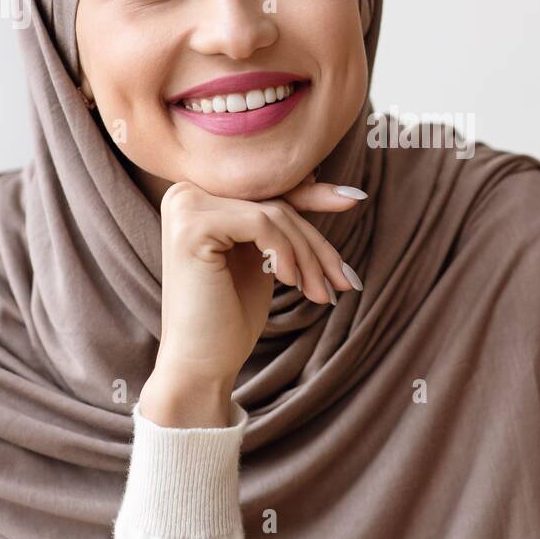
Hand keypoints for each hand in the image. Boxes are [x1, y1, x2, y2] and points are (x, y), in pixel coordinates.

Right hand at [140, 171, 364, 426]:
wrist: (201, 365)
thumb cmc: (230, 315)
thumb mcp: (264, 256)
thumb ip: (278, 217)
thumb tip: (315, 173)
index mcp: (199, 195)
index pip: (268, 190)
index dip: (314, 196)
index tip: (354, 199)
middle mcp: (186, 192)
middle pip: (275, 201)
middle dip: (316, 243)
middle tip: (344, 280)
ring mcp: (185, 206)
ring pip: (275, 214)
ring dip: (309, 256)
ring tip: (321, 293)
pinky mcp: (192, 225)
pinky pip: (262, 224)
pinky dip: (286, 254)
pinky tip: (290, 284)